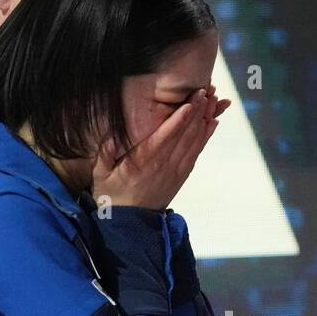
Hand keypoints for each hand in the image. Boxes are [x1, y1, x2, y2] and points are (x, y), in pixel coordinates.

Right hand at [92, 88, 229, 211]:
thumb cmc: (111, 196)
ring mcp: (175, 171)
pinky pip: (196, 153)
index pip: (168, 134)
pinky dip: (205, 137)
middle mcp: (164, 164)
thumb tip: (113, 132)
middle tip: (209, 91)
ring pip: (194, 142)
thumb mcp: (101, 174)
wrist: (129, 224)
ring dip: (205, 120)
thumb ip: (106, 151)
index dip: (183, 115)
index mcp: (144, 160)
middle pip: (186, 134)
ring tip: (215, 101)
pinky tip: (212, 123)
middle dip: (199, 110)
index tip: (194, 98)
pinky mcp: (180, 176)